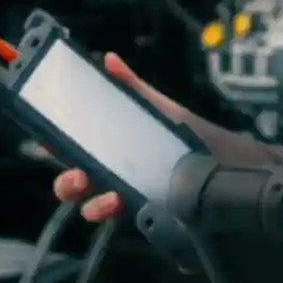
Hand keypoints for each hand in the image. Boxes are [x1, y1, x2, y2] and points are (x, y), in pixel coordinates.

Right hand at [52, 52, 187, 220]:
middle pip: (77, 185)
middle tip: (78, 177)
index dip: (56, 146)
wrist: (235, 166)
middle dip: (68, 184)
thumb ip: (135, 89)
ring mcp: (132, 199)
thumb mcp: (163, 111)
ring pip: (98, 208)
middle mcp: (117, 176)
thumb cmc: (195, 136)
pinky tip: (138, 206)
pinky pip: (132, 223)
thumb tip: (109, 60)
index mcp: (113, 150)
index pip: (75, 150)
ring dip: (95, 206)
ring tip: (111, 199)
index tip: (48, 139)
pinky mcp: (152, 219)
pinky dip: (132, 217)